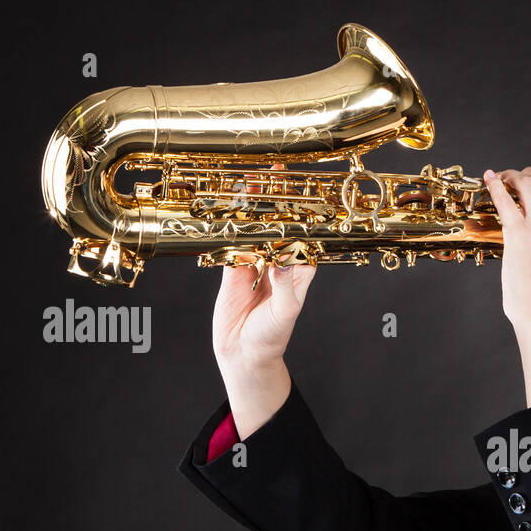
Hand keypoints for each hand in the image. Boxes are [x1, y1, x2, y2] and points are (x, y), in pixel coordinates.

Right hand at [211, 163, 316, 373]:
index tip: (302, 191)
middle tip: (271, 176)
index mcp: (299, 271)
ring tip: (247, 184)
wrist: (242, 354)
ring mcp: (255, 264)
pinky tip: (226, 209)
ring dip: (250, 210)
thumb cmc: (272, 336)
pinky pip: (230, 243)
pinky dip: (227, 227)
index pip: (305, 236)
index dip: (304, 214)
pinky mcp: (232, 269)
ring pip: (253, 230)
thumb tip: (284, 258)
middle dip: (275, 203)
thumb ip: (284, 285)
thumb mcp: (285, 311)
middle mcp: (279, 263)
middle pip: (278, 227)